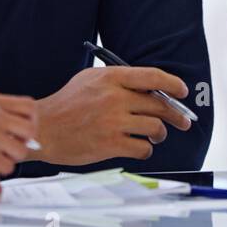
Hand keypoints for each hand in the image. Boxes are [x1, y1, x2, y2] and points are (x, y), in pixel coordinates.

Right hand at [34, 66, 191, 166]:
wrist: (42, 129)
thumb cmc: (66, 104)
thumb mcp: (90, 80)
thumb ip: (118, 80)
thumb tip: (150, 87)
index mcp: (111, 77)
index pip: (153, 77)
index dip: (173, 84)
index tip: (182, 92)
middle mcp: (115, 98)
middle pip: (159, 104)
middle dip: (177, 115)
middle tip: (183, 121)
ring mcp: (113, 122)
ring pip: (155, 127)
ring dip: (160, 134)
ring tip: (156, 136)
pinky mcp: (110, 144)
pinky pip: (143, 148)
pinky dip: (146, 149)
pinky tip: (141, 148)